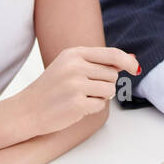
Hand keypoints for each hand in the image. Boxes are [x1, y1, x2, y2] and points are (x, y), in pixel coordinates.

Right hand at [17, 46, 140, 133]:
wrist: (28, 109)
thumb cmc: (52, 88)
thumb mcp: (69, 65)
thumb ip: (96, 62)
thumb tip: (130, 61)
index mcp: (73, 53)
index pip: (110, 54)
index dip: (127, 61)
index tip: (135, 68)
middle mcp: (75, 66)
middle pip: (112, 74)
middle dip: (105, 83)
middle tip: (85, 88)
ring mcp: (75, 85)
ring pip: (109, 90)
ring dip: (100, 96)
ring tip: (80, 97)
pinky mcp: (77, 104)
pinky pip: (101, 105)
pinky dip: (92, 108)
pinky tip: (76, 107)